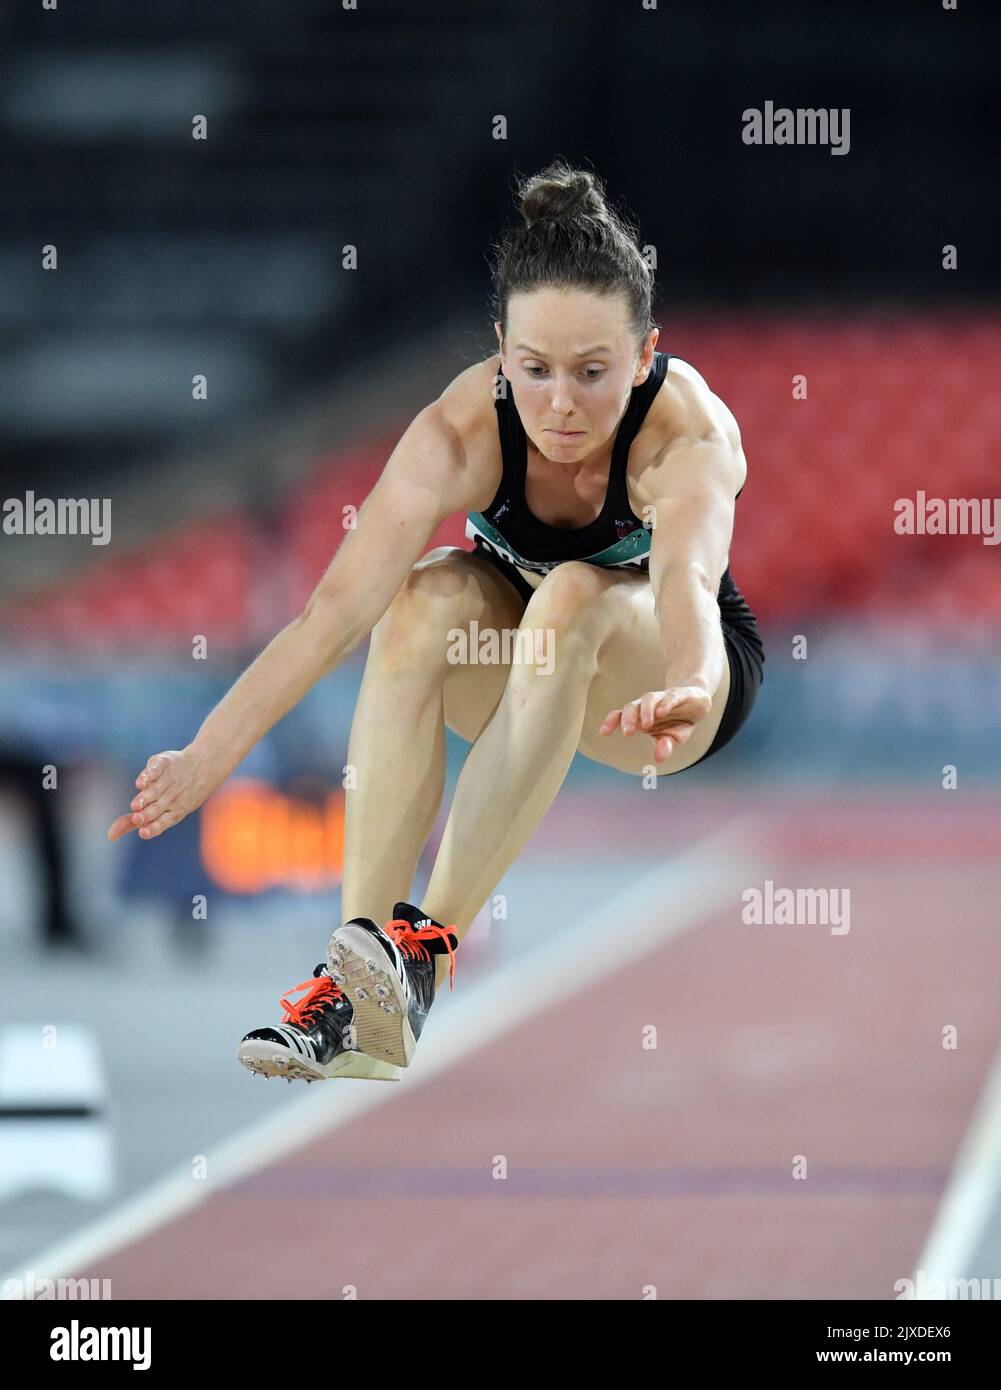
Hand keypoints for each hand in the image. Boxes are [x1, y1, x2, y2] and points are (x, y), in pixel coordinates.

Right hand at [107, 746, 216, 841]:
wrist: (204, 765)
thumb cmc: (172, 793)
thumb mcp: (155, 809)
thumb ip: (130, 822)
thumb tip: (110, 836)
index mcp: (174, 811)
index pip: (163, 822)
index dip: (153, 828)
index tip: (143, 833)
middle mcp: (172, 797)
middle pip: (158, 808)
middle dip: (148, 815)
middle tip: (138, 818)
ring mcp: (169, 779)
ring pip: (156, 790)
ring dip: (146, 798)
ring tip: (136, 805)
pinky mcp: (164, 762)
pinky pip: (156, 770)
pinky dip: (148, 776)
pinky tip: (140, 783)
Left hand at [598, 686, 712, 763]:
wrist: (698, 701)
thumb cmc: (678, 721)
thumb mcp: (673, 738)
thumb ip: (664, 746)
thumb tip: (659, 758)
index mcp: (642, 717)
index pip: (621, 716)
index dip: (611, 722)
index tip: (603, 733)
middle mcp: (649, 706)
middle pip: (632, 707)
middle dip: (627, 718)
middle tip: (627, 733)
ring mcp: (664, 698)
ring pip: (649, 699)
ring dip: (646, 711)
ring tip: (647, 725)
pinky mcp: (680, 694)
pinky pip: (671, 696)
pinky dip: (666, 703)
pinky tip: (662, 712)